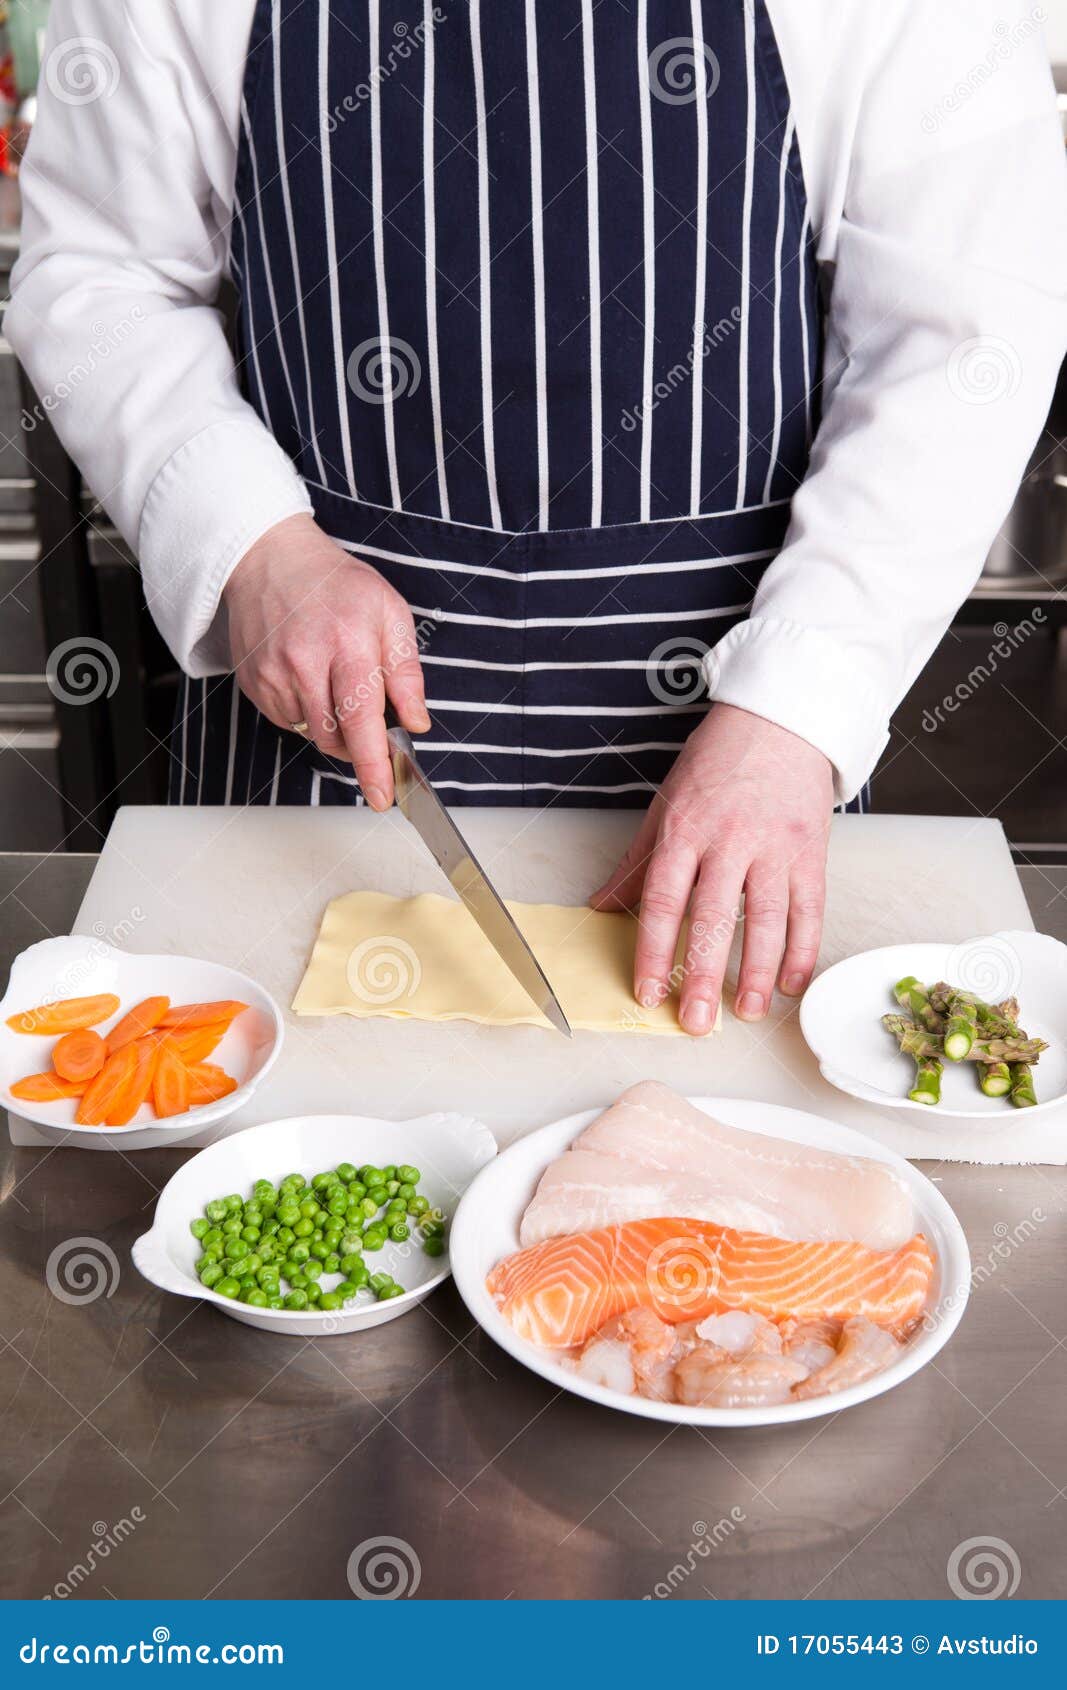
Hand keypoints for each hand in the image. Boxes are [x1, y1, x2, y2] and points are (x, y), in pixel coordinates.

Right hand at [223, 513, 429, 808]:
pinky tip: (310, 678)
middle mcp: (305, 663)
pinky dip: (308, 713)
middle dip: (359, 747)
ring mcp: (273, 676)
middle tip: (370, 723)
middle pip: (336, 738)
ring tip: (336, 680)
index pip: (361, 720)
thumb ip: (406, 672)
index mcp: (347, 643)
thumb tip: (415, 722)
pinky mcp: (254, 685)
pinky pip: (290, 721)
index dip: (374, 765)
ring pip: (313, 734)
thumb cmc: (336, 585)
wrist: (270, 560)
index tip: (382, 796)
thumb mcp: (389, 612)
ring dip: (334, 726)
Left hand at [590, 705, 832, 1032]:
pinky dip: (801, 950)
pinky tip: (789, 983)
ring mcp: (775, 848)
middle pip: (713, 918)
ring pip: (766, 920)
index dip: (655, 952)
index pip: (663, 901)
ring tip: (745, 1012)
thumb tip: (600, 906)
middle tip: (695, 1022)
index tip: (648, 992)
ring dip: (755, 972)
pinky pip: (809, 910)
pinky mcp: (812, 852)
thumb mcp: (666, 805)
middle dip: (703, 976)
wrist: (780, 721)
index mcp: (685, 830)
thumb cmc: (717, 762)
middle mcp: (730, 841)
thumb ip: (636, 862)